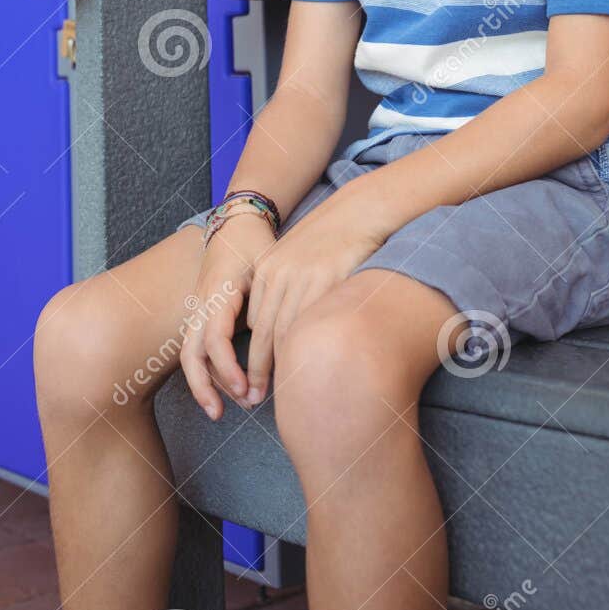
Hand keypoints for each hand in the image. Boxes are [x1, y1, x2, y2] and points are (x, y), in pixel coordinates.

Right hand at [180, 213, 275, 419]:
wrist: (236, 222)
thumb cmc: (255, 243)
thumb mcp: (268, 264)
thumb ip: (274, 299)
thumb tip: (289, 339)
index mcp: (217, 292)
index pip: (214, 339)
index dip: (227, 369)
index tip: (245, 390)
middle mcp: (201, 302)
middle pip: (190, 353)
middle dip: (204, 387)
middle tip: (222, 415)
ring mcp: (197, 308)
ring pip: (189, 353)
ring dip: (203, 384)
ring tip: (220, 411)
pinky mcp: (200, 313)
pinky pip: (195, 347)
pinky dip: (205, 371)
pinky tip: (223, 388)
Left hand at [243, 183, 385, 406]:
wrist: (360, 210)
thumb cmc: (335, 240)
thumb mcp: (300, 261)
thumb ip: (288, 290)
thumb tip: (285, 331)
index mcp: (268, 269)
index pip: (253, 322)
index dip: (250, 355)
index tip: (248, 381)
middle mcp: (278, 273)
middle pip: (261, 331)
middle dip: (254, 369)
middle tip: (252, 399)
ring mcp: (301, 276)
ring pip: (282, 331)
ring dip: (276, 366)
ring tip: (276, 394)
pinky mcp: (325, 278)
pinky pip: (310, 320)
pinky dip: (303, 348)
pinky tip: (305, 368)